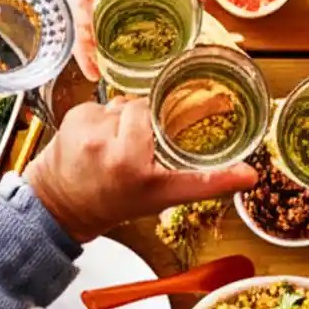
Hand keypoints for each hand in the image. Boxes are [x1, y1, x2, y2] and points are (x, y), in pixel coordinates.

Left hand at [26, 96, 255, 241]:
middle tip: (134, 147)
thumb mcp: (160, 197)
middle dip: (145, 123)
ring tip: (112, 146)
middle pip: (148, 110)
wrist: (59, 204)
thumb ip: (203, 183)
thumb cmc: (113, 201)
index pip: (188, 170)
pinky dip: (103, 117)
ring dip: (122, 121)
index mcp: (141, 175)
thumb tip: (250, 175)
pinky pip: (102, 105)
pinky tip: (96, 139)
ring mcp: (93, 131)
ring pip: (124, 106)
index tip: (244, 160)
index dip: (218, 165)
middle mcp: (116, 153)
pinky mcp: (76, 116)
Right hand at [63, 0, 204, 80]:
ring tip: (97, 61)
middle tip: (97, 73)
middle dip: (83, 45)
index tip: (93, 62)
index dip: (86, 36)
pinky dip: (83, 15)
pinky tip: (97, 34)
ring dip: (82, 32)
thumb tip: (204, 7)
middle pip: (72, 11)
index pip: (83, 3)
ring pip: (71, 4)